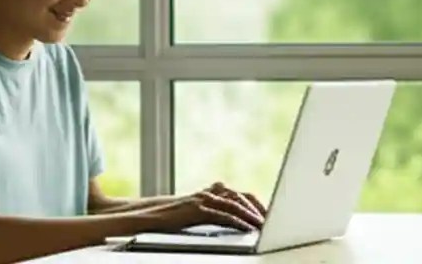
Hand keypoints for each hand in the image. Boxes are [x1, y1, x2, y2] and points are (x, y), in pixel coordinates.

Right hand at [144, 182, 266, 232]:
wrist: (150, 216)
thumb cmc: (173, 217)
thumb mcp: (195, 211)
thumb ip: (212, 210)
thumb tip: (229, 214)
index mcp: (211, 193)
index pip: (240, 195)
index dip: (255, 204)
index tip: (267, 216)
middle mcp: (209, 193)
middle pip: (241, 196)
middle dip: (258, 208)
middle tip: (270, 221)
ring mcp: (204, 199)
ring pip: (234, 204)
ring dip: (251, 215)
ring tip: (263, 225)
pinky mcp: (198, 210)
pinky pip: (223, 214)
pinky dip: (238, 221)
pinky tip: (247, 228)